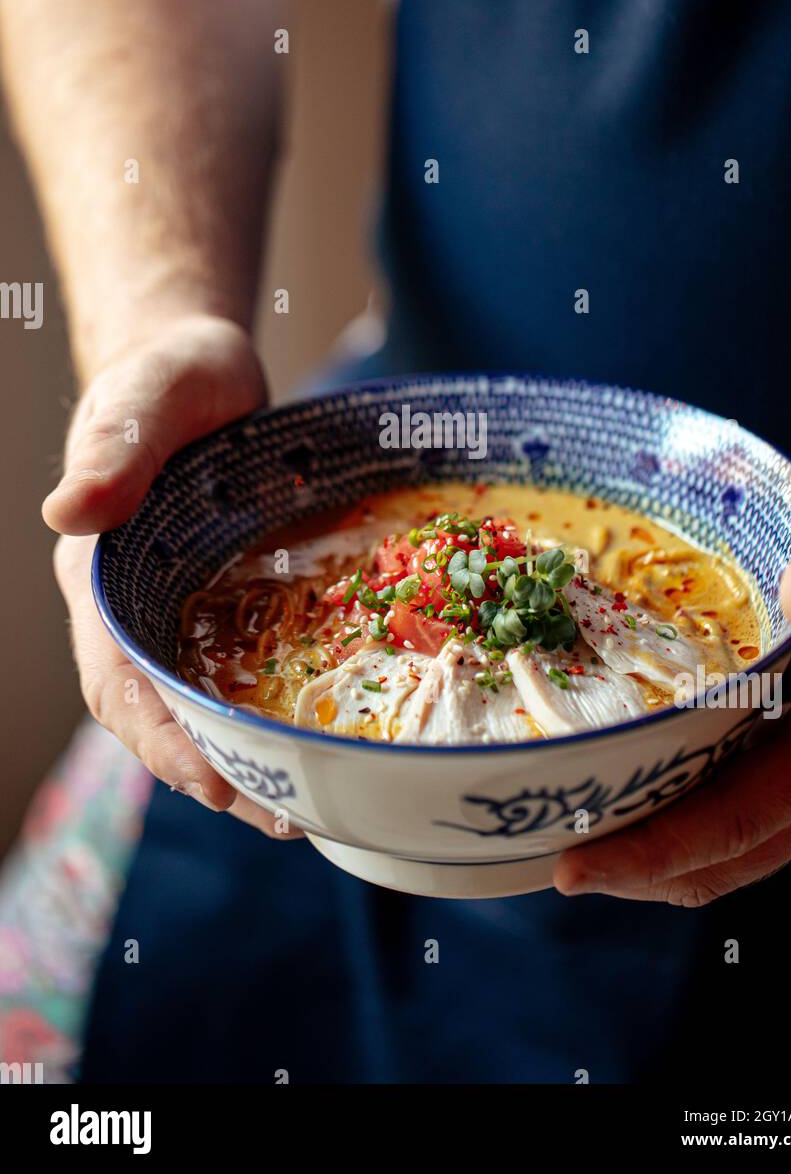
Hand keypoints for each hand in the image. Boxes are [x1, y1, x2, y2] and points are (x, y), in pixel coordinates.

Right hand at [46, 314, 301, 839]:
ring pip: (208, 704)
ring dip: (251, 758)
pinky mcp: (234, 603)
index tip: (213, 781)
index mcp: (103, 579)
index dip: (158, 737)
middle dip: (216, 771)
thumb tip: (66, 512)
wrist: (205, 371)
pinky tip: (327, 736)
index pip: (117, 678)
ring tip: (312, 806)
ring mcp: (188, 612)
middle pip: (164, 713)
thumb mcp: (143, 404)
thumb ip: (112, 452)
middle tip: (284, 816)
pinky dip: (277, 711)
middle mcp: (140, 611)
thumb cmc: (166, 382)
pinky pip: (250, 669)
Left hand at [554, 468, 790, 903]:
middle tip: (539, 851)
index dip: (650, 853)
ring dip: (655, 850)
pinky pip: (747, 815)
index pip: (738, 820)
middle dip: (631, 867)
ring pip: (737, 848)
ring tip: (571, 826)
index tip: (571, 868)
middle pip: (724, 858)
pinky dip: (684, 815)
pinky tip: (632, 778)